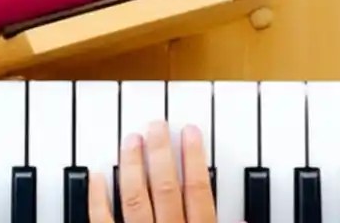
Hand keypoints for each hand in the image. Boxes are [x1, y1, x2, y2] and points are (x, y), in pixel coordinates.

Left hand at [90, 121, 214, 222]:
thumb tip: (241, 217)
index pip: (198, 191)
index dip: (194, 157)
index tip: (190, 132)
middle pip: (165, 188)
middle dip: (161, 153)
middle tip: (157, 126)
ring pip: (135, 199)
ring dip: (133, 166)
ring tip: (132, 139)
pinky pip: (103, 222)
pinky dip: (98, 199)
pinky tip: (98, 176)